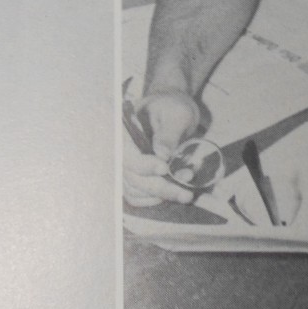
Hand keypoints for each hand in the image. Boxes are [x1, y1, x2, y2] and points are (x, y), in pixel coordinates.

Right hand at [122, 87, 202, 206]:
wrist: (172, 110)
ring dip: (160, 196)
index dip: (144, 165)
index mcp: (125, 131)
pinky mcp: (135, 176)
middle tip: (186, 194)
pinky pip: (137, 196)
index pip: (127, 154)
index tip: (165, 168)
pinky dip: (154, 200)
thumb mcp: (178, 114)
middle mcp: (121, 151)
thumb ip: (169, 133)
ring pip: (134, 191)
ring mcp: (127, 165)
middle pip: (132, 177)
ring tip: (186, 192)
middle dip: (160, 188)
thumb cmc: (174, 107)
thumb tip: (162, 155)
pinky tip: (173, 194)